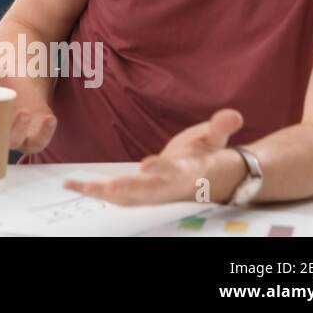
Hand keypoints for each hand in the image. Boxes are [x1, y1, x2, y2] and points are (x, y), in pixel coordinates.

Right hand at [0, 47, 56, 154]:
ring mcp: (25, 134)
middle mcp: (7, 133)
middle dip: (13, 130)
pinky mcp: (41, 131)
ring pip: (28, 144)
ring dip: (31, 134)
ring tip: (30, 112)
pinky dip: (47, 131)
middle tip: (19, 112)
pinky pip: (43, 139)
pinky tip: (50, 118)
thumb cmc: (4, 82)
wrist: (26, 82)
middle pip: (8, 142)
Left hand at [62, 109, 245, 205]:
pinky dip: (99, 193)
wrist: (208, 178)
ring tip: (84, 188)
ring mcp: (154, 193)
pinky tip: (78, 186)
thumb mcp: (215, 137)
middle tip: (107, 188)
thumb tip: (234, 114)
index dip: (161, 169)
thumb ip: (221, 126)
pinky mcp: (142, 193)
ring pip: (129, 198)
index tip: (147, 166)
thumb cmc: (206, 154)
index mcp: (187, 171)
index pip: (174, 171)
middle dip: (127, 190)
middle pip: (147, 192)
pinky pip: (118, 196)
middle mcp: (168, 186)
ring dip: (106, 195)